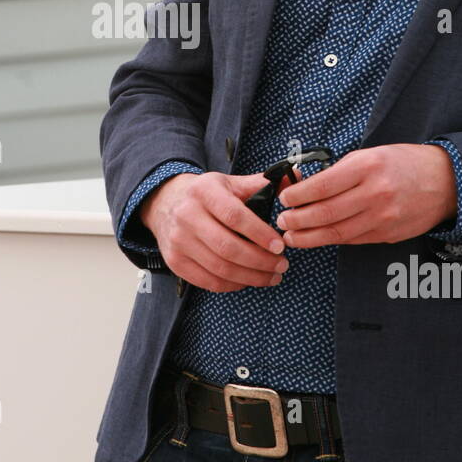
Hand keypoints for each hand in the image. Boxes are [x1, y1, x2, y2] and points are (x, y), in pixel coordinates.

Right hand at [139, 171, 289, 291]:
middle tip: (282, 265)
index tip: (280, 246)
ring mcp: (178, 241)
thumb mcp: (230, 183)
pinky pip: (208, 281)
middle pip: (227, 247)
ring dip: (251, 277)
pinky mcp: (175, 261)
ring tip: (272, 276)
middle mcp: (187, 216)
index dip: (259, 234)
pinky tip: (248, 280)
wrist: (166, 204)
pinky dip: (232, 285)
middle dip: (260, 261)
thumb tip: (295, 176)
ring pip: (219, 268)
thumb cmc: (208, 195)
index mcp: (204, 192)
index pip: (234, 216)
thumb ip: (261, 184)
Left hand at [275, 144, 457, 247]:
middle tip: (281, 222)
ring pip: (337, 233)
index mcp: (367, 166)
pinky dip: (331, 240)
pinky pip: (353, 240)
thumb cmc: (402, 163)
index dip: (297, 196)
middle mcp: (375, 193)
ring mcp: (383, 217)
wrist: (446, 182)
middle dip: (297, 220)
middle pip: (325, 213)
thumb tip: (304, 186)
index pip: (322, 186)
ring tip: (291, 236)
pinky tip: (317, 238)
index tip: (284, 199)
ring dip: (308, 237)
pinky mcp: (388, 234)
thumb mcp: (370, 155)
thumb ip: (339, 171)